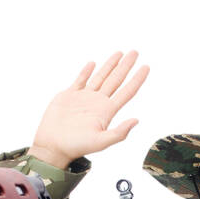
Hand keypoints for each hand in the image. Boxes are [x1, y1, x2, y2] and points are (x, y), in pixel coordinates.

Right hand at [29, 50, 148, 168]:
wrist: (53, 145)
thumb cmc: (76, 146)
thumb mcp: (100, 142)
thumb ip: (119, 133)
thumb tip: (136, 120)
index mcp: (107, 111)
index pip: (127, 91)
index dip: (137, 79)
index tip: (146, 67)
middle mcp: (98, 102)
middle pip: (116, 80)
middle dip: (126, 66)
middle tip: (135, 52)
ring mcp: (84, 98)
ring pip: (101, 77)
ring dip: (110, 65)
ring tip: (120, 53)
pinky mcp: (69, 96)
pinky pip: (80, 80)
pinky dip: (86, 71)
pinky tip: (93, 64)